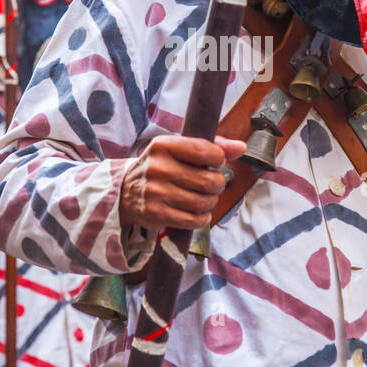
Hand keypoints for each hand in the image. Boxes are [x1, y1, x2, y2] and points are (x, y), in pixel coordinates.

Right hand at [120, 135, 245, 230]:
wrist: (125, 191)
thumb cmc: (160, 166)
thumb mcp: (178, 149)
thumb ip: (211, 146)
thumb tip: (240, 148)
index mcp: (164, 146)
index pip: (205, 152)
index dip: (219, 159)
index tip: (216, 162)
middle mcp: (158, 168)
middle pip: (209, 181)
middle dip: (218, 184)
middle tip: (212, 184)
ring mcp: (156, 193)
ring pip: (204, 202)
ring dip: (210, 202)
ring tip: (203, 197)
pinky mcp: (157, 214)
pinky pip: (194, 220)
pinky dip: (202, 217)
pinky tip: (196, 211)